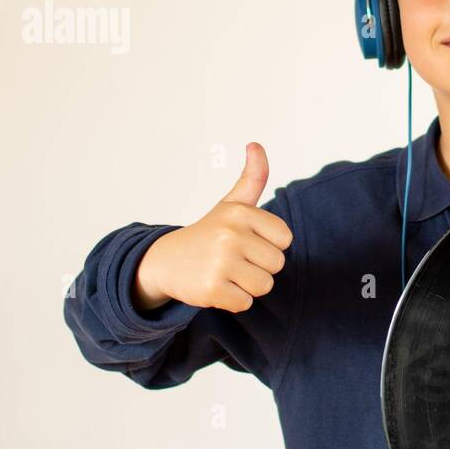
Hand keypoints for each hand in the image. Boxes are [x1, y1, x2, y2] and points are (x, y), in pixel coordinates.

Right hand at [133, 142, 292, 312]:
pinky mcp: (211, 289)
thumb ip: (252, 177)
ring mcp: (220, 262)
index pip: (284, 239)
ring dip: (247, 285)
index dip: (268, 244)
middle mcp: (230, 234)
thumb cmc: (208, 233)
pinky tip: (215, 286)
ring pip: (264, 285)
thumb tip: (256, 145)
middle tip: (232, 259)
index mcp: (239, 213)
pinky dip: (232, 300)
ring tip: (224, 272)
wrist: (165, 261)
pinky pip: (245, 303)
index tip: (245, 240)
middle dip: (258, 267)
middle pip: (276, 264)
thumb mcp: (231, 204)